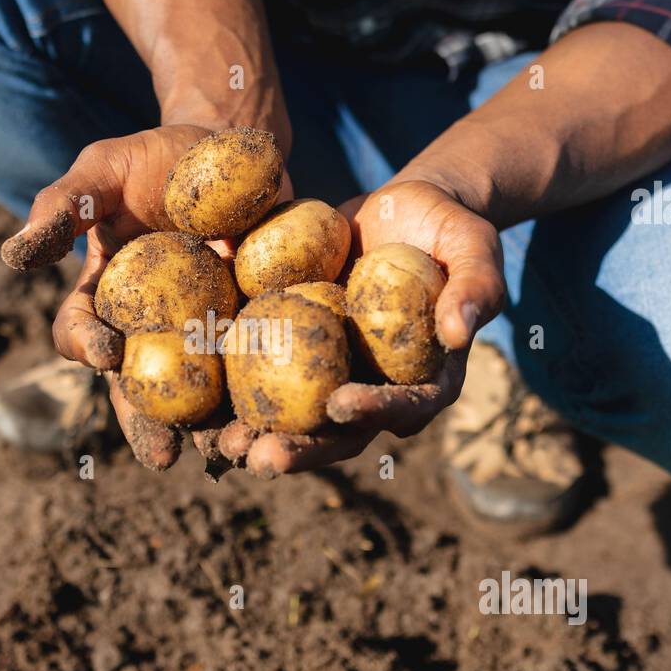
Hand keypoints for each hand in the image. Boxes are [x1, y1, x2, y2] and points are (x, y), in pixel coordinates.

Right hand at [1, 125, 285, 471]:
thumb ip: (64, 205)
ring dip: (208, 431)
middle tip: (161, 455)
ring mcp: (203, 333)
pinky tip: (277, 425)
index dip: (87, 345)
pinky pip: (256, 371)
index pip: (81, 332)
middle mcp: (149, 328)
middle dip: (148, 425)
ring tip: (223, 456)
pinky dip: (264, 401)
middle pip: (139, 388)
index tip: (106, 351)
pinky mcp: (255, 327)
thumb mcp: (105, 169)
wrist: (234, 148)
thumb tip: (12, 255)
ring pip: (198, 396)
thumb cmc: (159, 158)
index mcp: (106, 297)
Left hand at [220, 179, 506, 475]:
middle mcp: (376, 391)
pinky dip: (230, 396)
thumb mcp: (474, 245)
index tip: (340, 406)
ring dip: (257, 439)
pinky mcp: (294, 357)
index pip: (404, 407)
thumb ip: (477, 286)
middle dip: (300, 450)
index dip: (374, 413)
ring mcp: (331, 379)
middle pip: (339, 434)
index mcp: (425, 380)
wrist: (400, 212)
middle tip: (261, 459)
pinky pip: (261, 381)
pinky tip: (193, 406)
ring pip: (294, 421)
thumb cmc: (446, 228)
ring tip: (219, 447)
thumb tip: (463, 331)